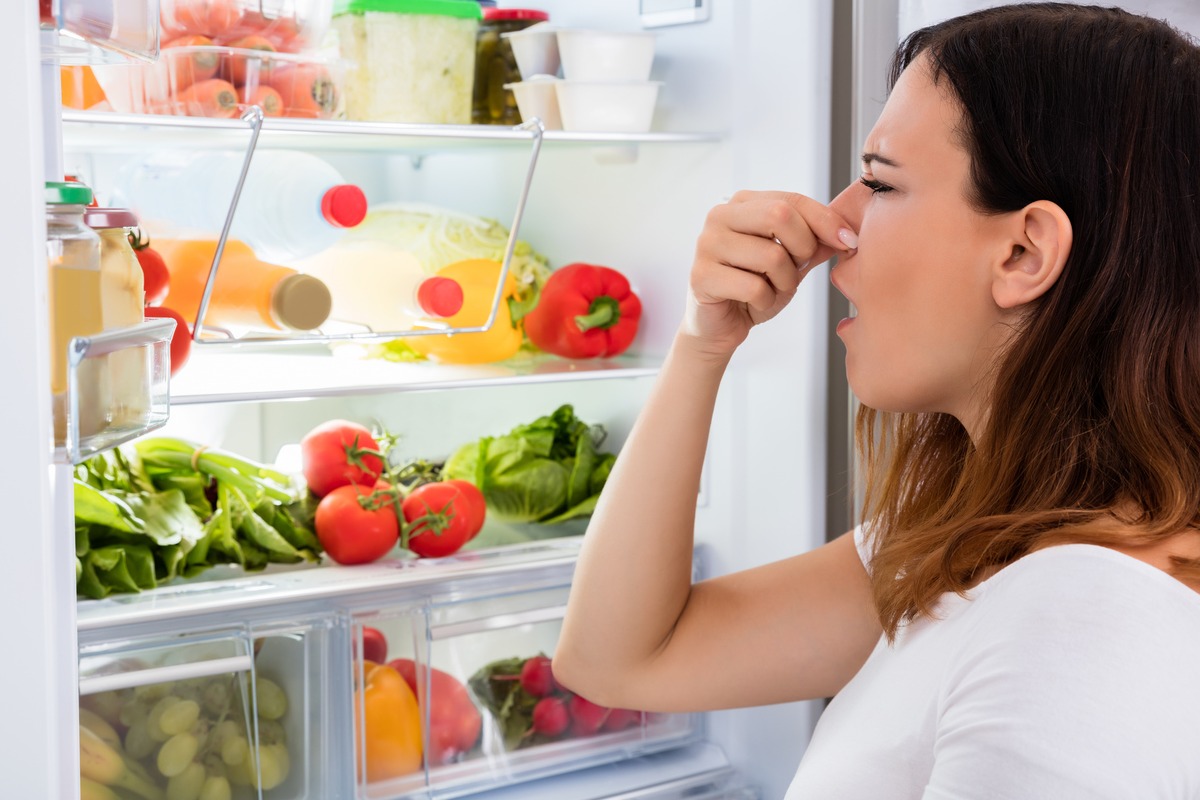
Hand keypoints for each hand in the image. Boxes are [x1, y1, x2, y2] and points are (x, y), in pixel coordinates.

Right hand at [680, 190, 855, 358]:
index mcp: (742, 204)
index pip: (791, 200)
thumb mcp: (792, 261)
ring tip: (773, 289)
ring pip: (771, 256)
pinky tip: (755, 302)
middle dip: (803, 248)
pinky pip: (754, 287)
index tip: (849, 241)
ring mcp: (707, 245)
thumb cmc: (755, 287)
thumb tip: (848, 233)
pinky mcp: (701, 276)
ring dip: (785, 281)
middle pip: (779, 216)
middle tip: (798, 269)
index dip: (825, 220)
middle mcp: (719, 216)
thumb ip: (815, 242)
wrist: (722, 324)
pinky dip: (766, 301)